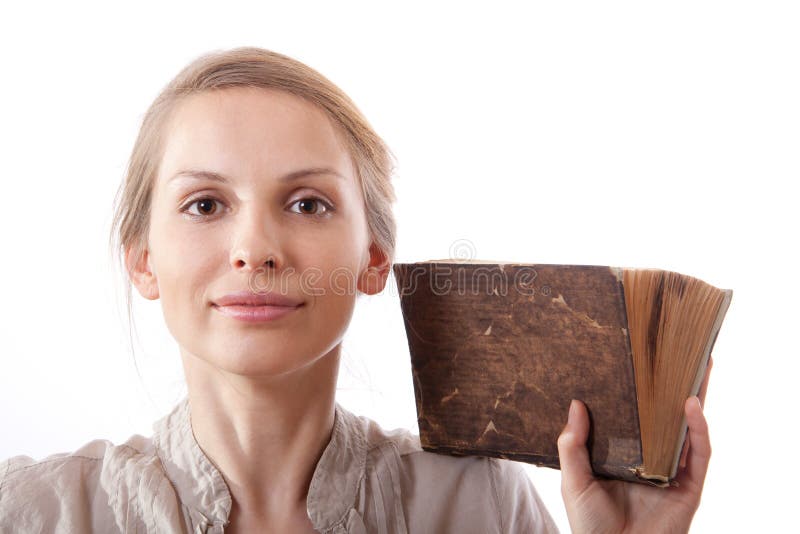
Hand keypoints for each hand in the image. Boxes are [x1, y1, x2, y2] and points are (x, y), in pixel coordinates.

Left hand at [557, 357, 712, 533]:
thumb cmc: (591, 525)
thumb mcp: (574, 480)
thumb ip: (573, 445)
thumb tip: (576, 404)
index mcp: (623, 453)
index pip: (633, 416)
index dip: (637, 391)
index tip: (635, 360)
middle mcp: (649, 457)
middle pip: (664, 415)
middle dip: (672, 385)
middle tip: (676, 351)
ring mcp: (671, 470)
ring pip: (687, 428)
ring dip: (695, 396)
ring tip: (696, 365)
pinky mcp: (689, 486)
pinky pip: (698, 453)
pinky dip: (698, 428)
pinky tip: (692, 403)